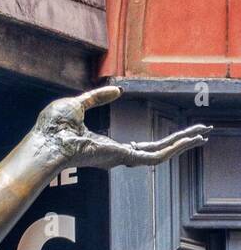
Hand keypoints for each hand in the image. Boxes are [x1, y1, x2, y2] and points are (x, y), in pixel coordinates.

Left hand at [34, 86, 210, 170]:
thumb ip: (98, 98)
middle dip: (178, 143)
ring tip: (203, 134)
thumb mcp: (78, 106)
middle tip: (199, 135)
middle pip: (154, 151)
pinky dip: (173, 149)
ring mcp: (120, 158)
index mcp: (105, 147)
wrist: (47, 142)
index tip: (174, 138)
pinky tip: (189, 140)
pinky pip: (153, 157)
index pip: (137, 147)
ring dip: (182, 144)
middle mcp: (116, 156)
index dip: (157, 143)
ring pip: (159, 154)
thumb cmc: (52, 129)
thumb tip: (118, 90)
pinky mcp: (122, 158)